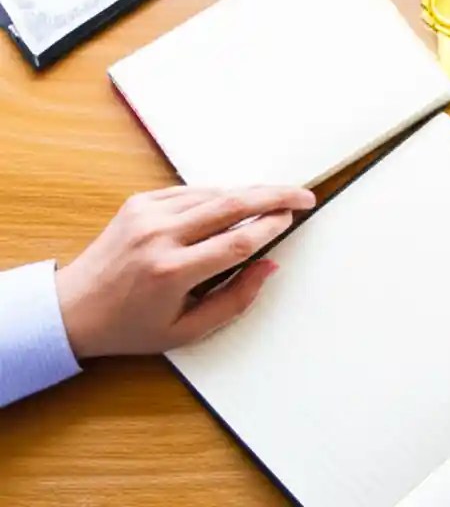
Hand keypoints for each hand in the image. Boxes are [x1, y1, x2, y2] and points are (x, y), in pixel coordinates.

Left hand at [54, 186, 314, 358]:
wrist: (72, 309)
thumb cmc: (131, 327)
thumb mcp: (187, 330)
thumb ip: (235, 299)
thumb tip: (269, 266)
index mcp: (173, 272)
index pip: (238, 241)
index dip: (272, 226)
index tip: (293, 218)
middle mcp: (160, 236)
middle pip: (232, 205)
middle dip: (274, 195)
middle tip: (302, 195)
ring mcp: (147, 215)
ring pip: (213, 193)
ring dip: (248, 192)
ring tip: (275, 197)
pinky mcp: (139, 203)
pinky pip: (190, 192)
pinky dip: (217, 194)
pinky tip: (235, 202)